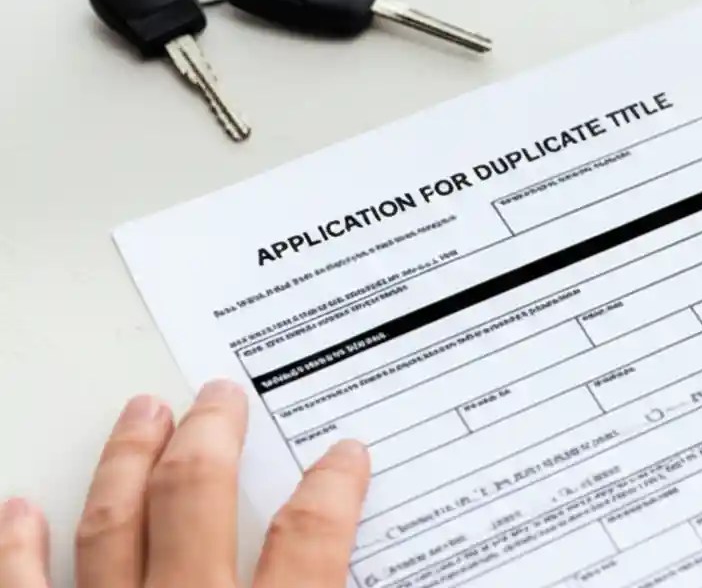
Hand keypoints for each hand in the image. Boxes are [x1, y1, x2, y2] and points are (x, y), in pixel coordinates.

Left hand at [0, 381, 369, 587]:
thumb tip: (398, 575)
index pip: (309, 535)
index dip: (333, 486)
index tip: (344, 457)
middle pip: (197, 497)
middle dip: (212, 434)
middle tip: (220, 398)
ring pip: (112, 526)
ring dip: (127, 460)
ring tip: (142, 414)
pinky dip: (16, 549)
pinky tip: (18, 513)